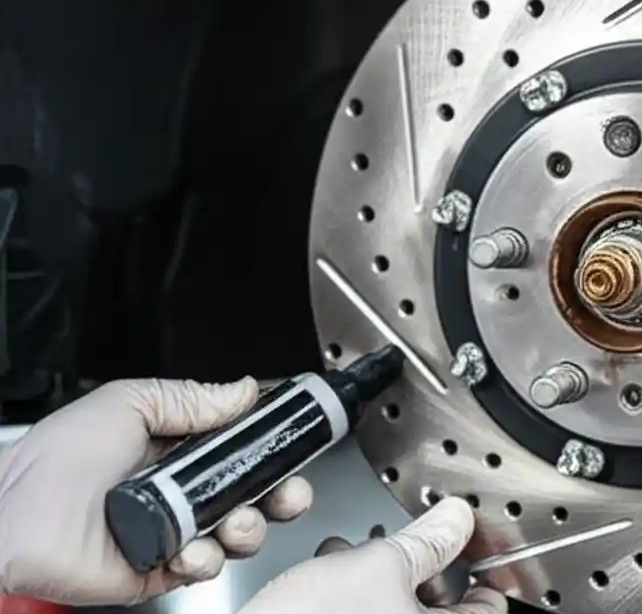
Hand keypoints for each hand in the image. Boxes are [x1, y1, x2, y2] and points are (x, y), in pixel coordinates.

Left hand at [0, 378, 312, 604]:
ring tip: (233, 522)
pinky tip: (192, 548)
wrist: (13, 518)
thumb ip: (190, 398)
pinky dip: (207, 559)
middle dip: (284, 494)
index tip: (296, 443)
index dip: (275, 448)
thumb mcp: (127, 403)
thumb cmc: (53, 460)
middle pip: (257, 494)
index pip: (244, 447)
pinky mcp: (161, 570)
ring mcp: (175, 531)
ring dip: (250, 527)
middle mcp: (182, 491)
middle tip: (288, 491)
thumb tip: (243, 389)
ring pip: (241, 533)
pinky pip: (205, 567)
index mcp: (178, 449)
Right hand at [239, 497, 505, 613]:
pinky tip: (330, 575)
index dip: (482, 568)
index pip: (490, 607)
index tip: (471, 542)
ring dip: (381, 580)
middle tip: (411, 543)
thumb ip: (428, 541)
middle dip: (421, 569)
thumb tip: (458, 519)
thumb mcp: (379, 566)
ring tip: (359, 553)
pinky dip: (353, 600)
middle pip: (443, 611)